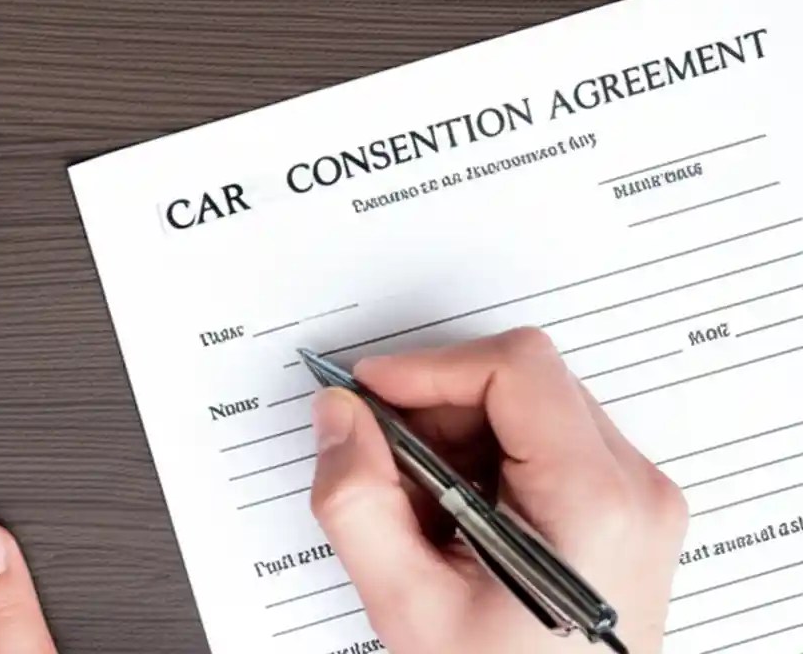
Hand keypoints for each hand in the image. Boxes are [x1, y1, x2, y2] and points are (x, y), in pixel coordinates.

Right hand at [309, 328, 688, 653]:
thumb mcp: (409, 605)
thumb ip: (358, 501)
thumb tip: (338, 415)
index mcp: (594, 505)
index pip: (516, 370)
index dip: (430, 367)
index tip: (371, 393)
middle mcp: (634, 488)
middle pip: (521, 382)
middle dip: (436, 409)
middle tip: (385, 465)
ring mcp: (636, 496)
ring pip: (529, 406)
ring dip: (456, 437)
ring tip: (424, 510)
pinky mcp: (624, 505)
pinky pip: (544, 440)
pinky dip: (484, 459)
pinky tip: (457, 518)